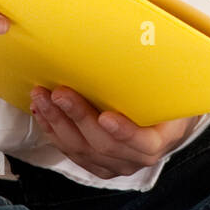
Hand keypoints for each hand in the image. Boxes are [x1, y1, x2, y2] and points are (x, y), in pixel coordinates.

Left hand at [29, 85, 200, 179]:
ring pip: (83, 150)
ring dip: (58, 123)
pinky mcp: (99, 165)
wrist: (163, 118)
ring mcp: (117, 164)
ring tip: (42, 99)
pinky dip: (54, 132)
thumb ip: (155, 76)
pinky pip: (72, 153)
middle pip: (104, 145)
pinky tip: (42, 114)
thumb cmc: (163, 96)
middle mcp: (138, 157)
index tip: (106, 117)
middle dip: (78, 117)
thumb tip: (137, 44)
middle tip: (60, 94)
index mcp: (161, 138)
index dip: (125, 132)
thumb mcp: (168, 86)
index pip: (145, 143)